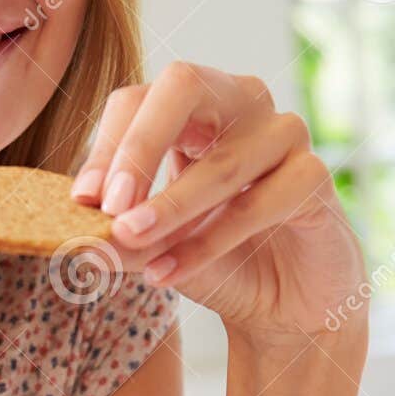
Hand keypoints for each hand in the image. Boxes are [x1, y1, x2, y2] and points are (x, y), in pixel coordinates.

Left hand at [71, 62, 368, 349]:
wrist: (284, 308)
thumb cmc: (217, 261)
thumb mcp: (155, 247)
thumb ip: (120, 237)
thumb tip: (78, 238)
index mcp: (193, 108)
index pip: (140, 98)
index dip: (108, 143)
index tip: (81, 199)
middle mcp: (241, 104)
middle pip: (182, 87)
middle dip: (138, 147)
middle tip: (110, 206)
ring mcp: (284, 134)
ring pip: (221, 161)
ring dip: (170, 209)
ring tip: (132, 245)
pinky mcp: (315, 177)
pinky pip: (258, 204)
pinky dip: (209, 242)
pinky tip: (171, 272)